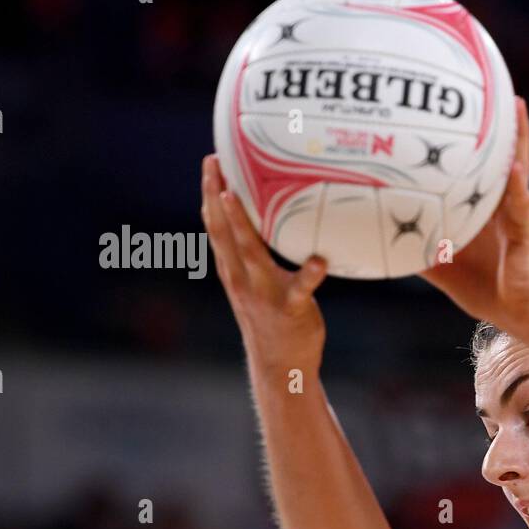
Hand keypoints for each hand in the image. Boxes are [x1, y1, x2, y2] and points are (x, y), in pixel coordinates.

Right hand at [200, 155, 328, 372]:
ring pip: (249, 253)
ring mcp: (264, 293)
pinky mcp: (291, 308)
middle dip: (214, 195)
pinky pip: (300, 288)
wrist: (280, 366)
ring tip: (234, 195)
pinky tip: (319, 261)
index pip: (216, 226)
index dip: (210, 194)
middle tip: (213, 162)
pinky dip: (309, 274)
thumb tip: (267, 219)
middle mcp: (241, 278)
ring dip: (240, 223)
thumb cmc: (275, 317)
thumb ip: (256, 255)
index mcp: (233, 270)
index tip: (211, 162)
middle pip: (222, 231)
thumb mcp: (258, 283)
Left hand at [421, 97, 528, 336]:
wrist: (517, 315)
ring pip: (519, 171)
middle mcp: (503, 204)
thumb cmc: (484, 287)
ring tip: (516, 108)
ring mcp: (518, 216)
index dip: (468, 134)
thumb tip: (372, 240)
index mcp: (483, 207)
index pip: (475, 163)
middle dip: (497, 120)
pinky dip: (519, 190)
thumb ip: (411, 249)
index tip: (453, 101)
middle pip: (500, 154)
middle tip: (491, 81)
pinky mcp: (527, 237)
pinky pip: (522, 210)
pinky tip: (517, 170)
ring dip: (519, 139)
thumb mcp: (438, 265)